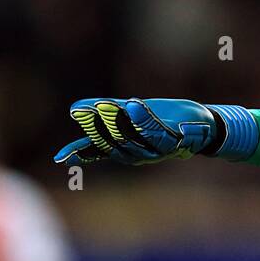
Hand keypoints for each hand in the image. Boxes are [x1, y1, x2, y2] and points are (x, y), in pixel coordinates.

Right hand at [53, 98, 220, 166]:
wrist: (199, 126)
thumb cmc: (162, 121)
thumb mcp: (131, 116)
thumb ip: (105, 113)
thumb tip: (74, 109)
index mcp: (126, 149)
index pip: (99, 151)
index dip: (81, 153)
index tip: (60, 157)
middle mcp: (140, 153)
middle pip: (115, 143)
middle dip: (99, 128)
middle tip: (85, 113)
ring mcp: (157, 148)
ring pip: (134, 137)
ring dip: (119, 122)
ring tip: (105, 105)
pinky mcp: (174, 138)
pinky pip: (157, 129)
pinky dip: (144, 117)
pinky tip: (133, 103)